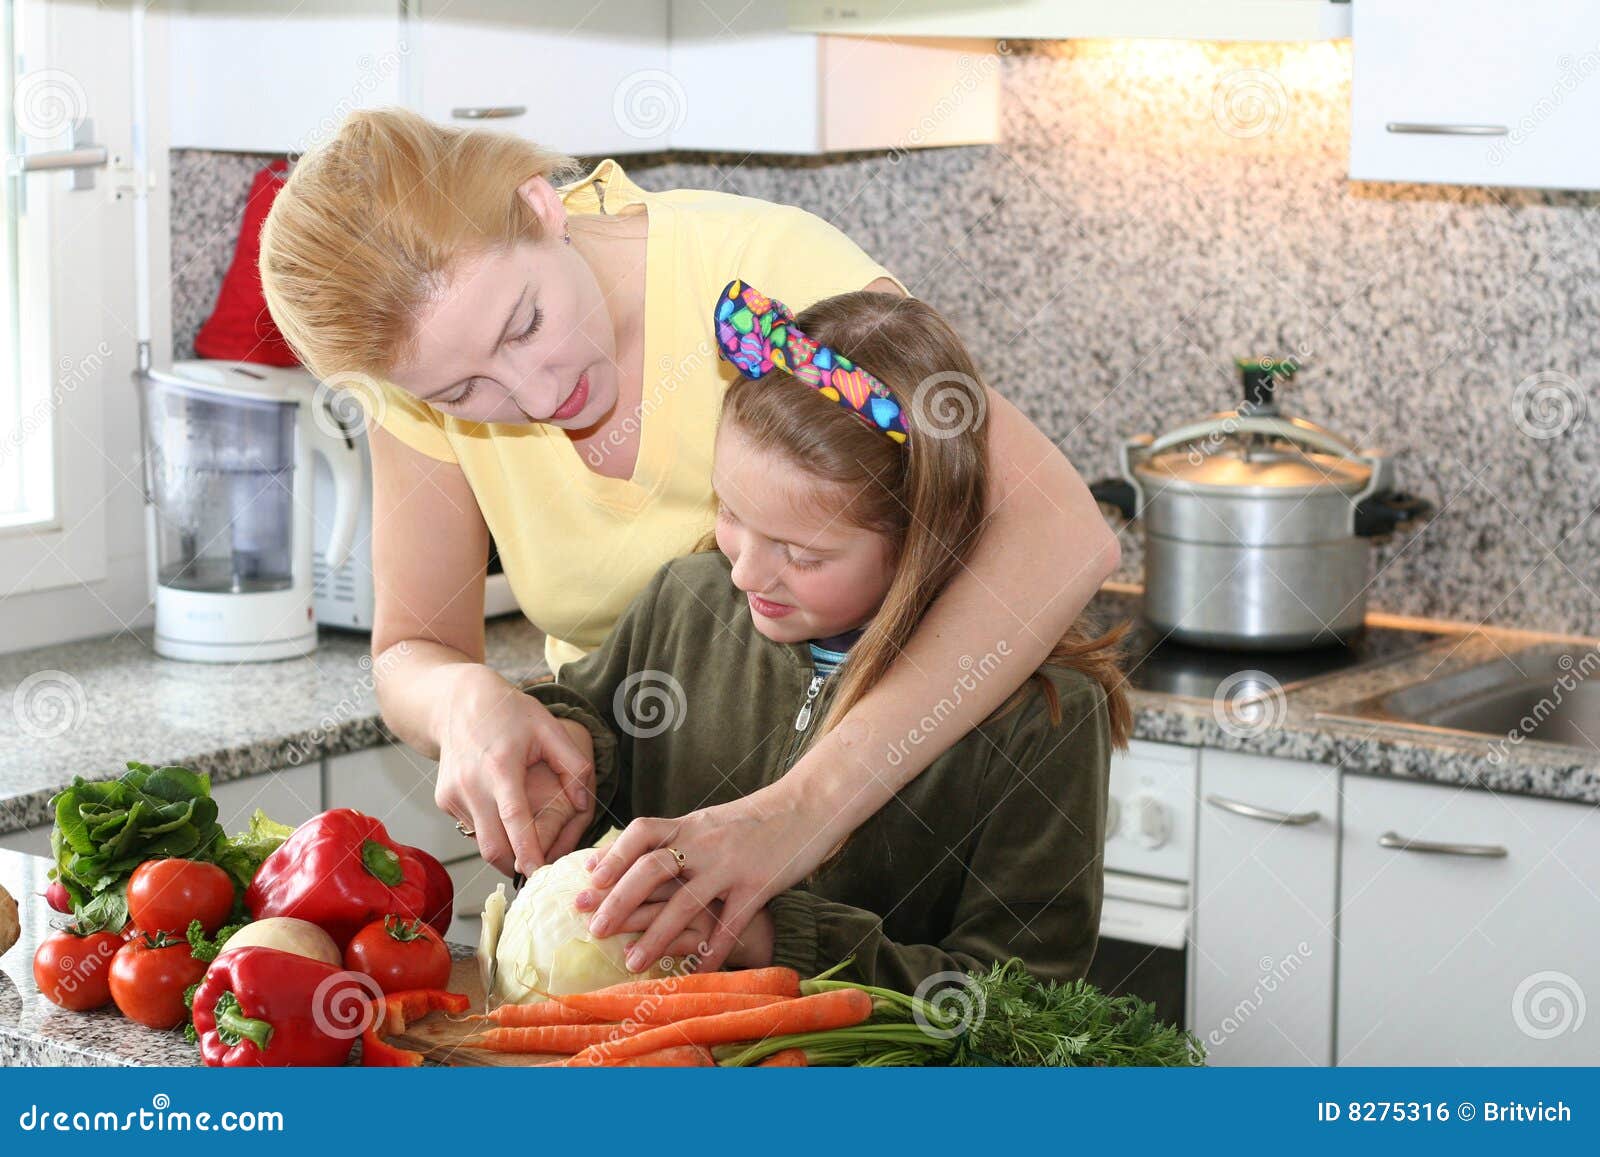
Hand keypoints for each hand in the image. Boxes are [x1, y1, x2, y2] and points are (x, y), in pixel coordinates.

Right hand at [432, 666, 592, 877]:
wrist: (457, 701)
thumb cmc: (509, 712)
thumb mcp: (548, 727)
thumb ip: (573, 764)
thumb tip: (583, 804)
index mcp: (500, 767)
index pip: (514, 819)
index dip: (527, 850)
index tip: (540, 873)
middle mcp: (471, 784)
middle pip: (492, 846)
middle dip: (516, 864)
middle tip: (541, 868)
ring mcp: (453, 794)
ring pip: (481, 841)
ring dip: (504, 848)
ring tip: (526, 837)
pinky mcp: (444, 800)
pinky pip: (472, 828)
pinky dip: (490, 830)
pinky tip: (502, 810)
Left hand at [580, 781, 833, 970]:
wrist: (809, 805)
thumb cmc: (756, 818)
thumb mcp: (710, 820)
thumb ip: (677, 837)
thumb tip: (634, 852)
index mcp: (691, 824)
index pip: (641, 833)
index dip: (612, 856)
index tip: (586, 881)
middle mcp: (705, 842)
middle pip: (652, 868)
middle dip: (619, 899)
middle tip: (594, 928)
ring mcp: (732, 864)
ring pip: (686, 902)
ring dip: (656, 935)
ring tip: (632, 962)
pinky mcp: (759, 885)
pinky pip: (730, 925)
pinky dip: (711, 952)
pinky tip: (695, 972)